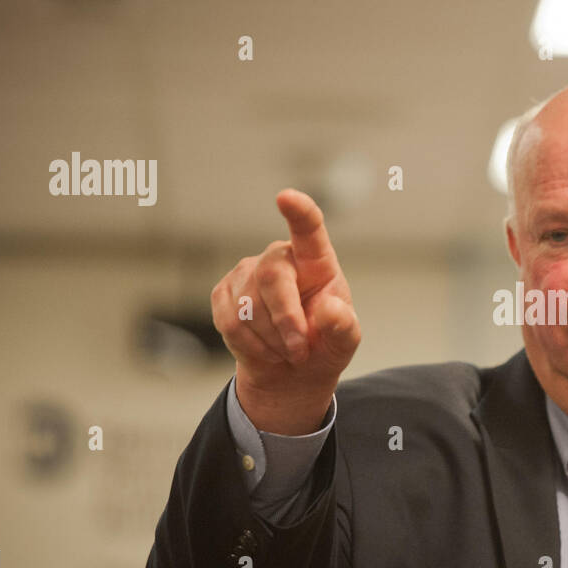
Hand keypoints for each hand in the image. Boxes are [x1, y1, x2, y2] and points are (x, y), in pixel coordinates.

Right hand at [211, 189, 360, 433]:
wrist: (290, 369)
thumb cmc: (323, 344)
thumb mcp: (344, 342)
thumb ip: (342, 326)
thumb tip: (328, 309)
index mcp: (316, 261)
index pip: (309, 229)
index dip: (299, 212)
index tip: (286, 197)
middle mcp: (279, 258)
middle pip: (272, 277)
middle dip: (285, 320)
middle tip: (299, 351)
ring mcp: (246, 273)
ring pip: (249, 307)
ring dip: (272, 341)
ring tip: (287, 350)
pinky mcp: (223, 293)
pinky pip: (230, 323)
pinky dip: (251, 346)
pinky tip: (266, 350)